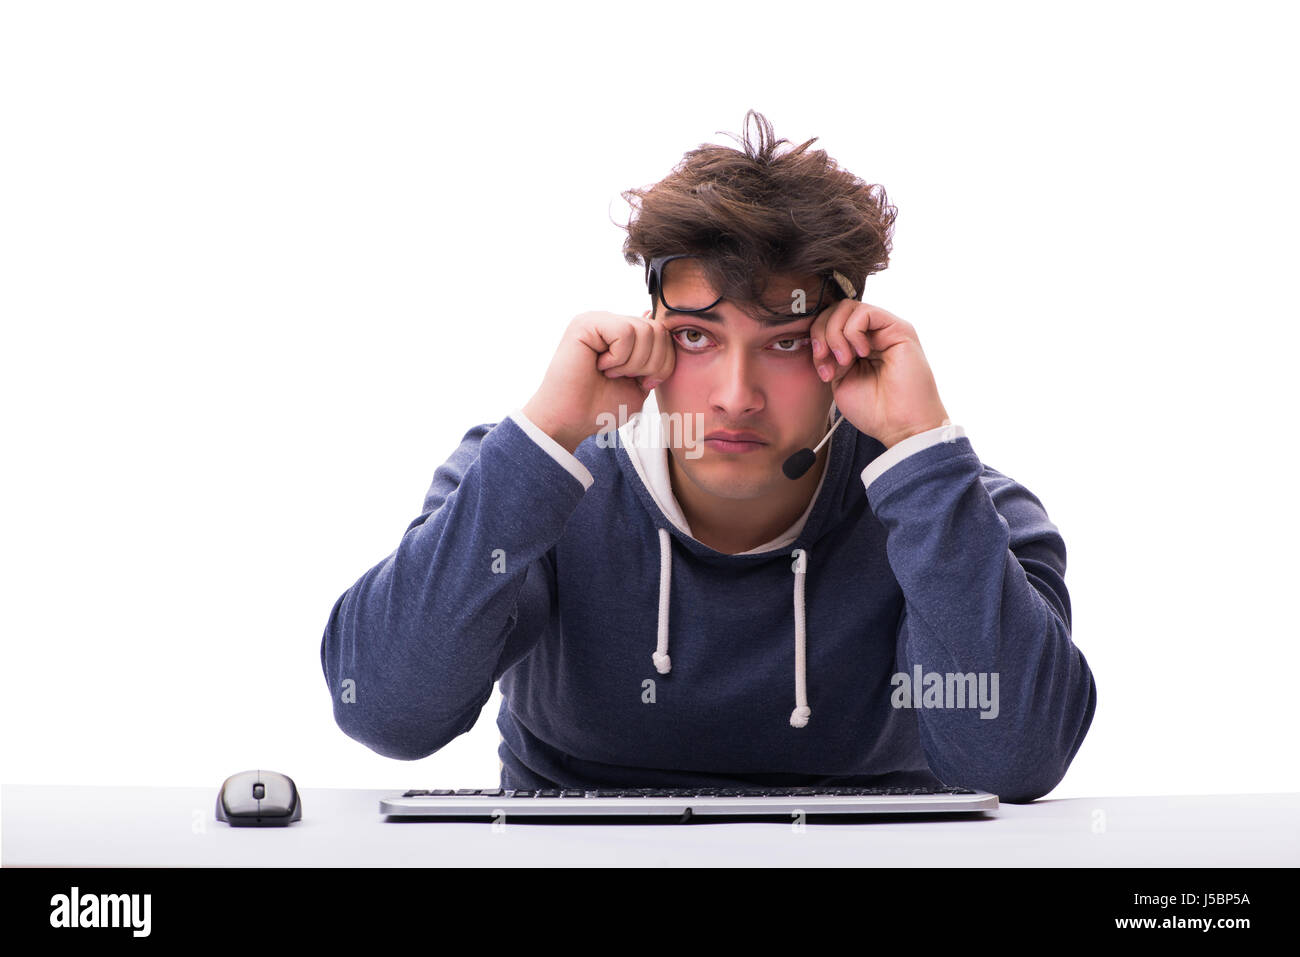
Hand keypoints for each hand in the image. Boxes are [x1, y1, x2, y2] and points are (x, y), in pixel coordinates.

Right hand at [522, 310, 674, 452]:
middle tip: (623, 377)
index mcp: (623, 336)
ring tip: (610, 373)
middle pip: (657, 330)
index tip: (642, 382)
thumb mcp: (641, 382)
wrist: (572, 421)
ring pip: (643, 330)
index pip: (663, 333)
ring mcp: (598, 321)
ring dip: (632, 362)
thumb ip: (654, 355)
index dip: (663, 363)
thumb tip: (650, 315)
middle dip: (650, 364)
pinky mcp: (586, 323)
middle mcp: (611, 323)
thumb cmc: (600, 406)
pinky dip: (618, 357)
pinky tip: (600, 366)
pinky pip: (625, 332)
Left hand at [809, 300, 949, 448]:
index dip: (817, 340)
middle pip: (835, 310)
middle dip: (821, 334)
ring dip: (835, 334)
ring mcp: (885, 330)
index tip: (821, 369)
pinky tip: (860, 354)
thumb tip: (817, 339)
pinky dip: (852, 331)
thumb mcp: (840, 381)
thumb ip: (829, 356)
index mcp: (858, 346)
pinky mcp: (898, 329)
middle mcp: (872, 334)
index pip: (829, 323)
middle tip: (826, 360)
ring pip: (846, 307)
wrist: (901, 427)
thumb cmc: (876, 410)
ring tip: (844, 361)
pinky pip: (864, 312)